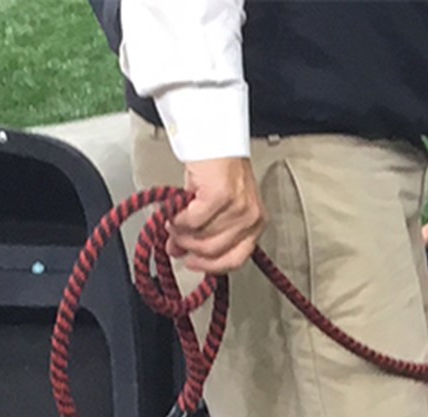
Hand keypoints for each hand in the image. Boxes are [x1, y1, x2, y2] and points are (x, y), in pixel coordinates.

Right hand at [168, 157, 264, 274]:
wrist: (215, 140)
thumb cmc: (218, 169)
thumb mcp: (217, 208)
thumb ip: (202, 232)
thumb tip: (179, 251)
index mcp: (255, 224)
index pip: (236, 259)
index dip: (210, 266)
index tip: (191, 264)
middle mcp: (251, 218)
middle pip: (215, 252)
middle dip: (189, 248)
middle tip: (174, 239)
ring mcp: (238, 208)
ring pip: (203, 239)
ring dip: (181, 234)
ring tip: (172, 223)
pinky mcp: (221, 196)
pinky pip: (193, 221)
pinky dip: (178, 220)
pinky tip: (174, 211)